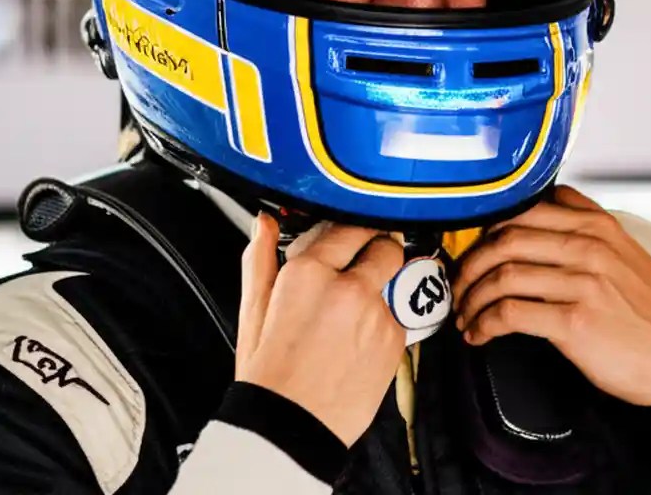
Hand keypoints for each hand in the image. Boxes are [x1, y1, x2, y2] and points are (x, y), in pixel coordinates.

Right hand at [236, 214, 405, 445]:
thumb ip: (260, 259)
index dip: (352, 231)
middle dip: (377, 252)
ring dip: (379, 292)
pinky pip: (397, 317)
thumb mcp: (253, 311)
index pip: (348, 227)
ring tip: (350, 321)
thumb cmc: (269, 374)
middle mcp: (348, 287)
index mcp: (308, 273)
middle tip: (362, 267)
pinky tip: (357, 344)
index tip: (351, 238)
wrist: (291, 428)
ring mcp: (376, 314)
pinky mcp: (395, 340)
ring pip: (392, 284)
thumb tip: (264, 223)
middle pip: (385, 246)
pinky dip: (383, 324)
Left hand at [451, 186, 650, 406]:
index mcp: (597, 225)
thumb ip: (586, 225)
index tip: (474, 251)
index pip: (524, 211)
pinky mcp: (574, 321)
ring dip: (472, 298)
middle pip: (505, 240)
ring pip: (502, 276)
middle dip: (471, 265)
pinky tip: (480, 334)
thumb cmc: (647, 312)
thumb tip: (542, 207)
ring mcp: (582, 283)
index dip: (487, 232)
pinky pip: (510, 313)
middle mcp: (588, 247)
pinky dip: (485, 323)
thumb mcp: (625, 252)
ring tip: (466, 315)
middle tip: (460, 285)